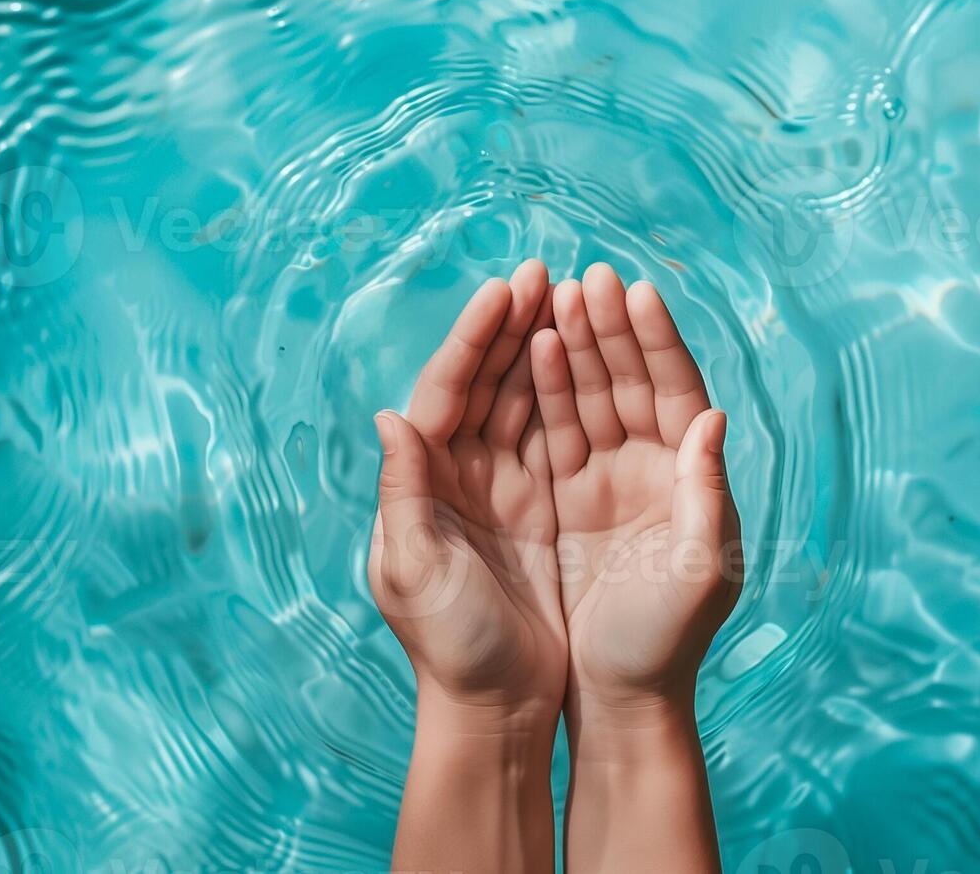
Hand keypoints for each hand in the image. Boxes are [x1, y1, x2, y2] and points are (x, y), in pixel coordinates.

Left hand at [368, 259, 566, 720]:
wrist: (497, 708)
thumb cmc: (449, 648)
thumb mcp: (414, 572)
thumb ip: (402, 493)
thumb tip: (389, 416)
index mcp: (422, 483)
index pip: (445, 391)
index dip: (473, 339)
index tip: (505, 289)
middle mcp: (458, 476)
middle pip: (485, 383)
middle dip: (512, 326)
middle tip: (544, 270)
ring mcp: (502, 489)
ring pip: (522, 399)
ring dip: (543, 346)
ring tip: (572, 295)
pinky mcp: (541, 508)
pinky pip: (556, 434)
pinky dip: (569, 392)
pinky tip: (590, 357)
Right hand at [528, 263, 740, 714]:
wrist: (619, 697)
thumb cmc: (668, 640)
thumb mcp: (700, 568)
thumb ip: (708, 492)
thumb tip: (717, 418)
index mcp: (691, 478)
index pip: (678, 393)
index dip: (659, 342)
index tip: (638, 291)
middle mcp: (652, 470)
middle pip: (633, 381)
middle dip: (613, 328)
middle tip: (590, 275)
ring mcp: (608, 480)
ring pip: (593, 397)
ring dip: (578, 346)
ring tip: (557, 296)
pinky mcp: (566, 500)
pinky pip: (557, 430)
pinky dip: (549, 389)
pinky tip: (535, 352)